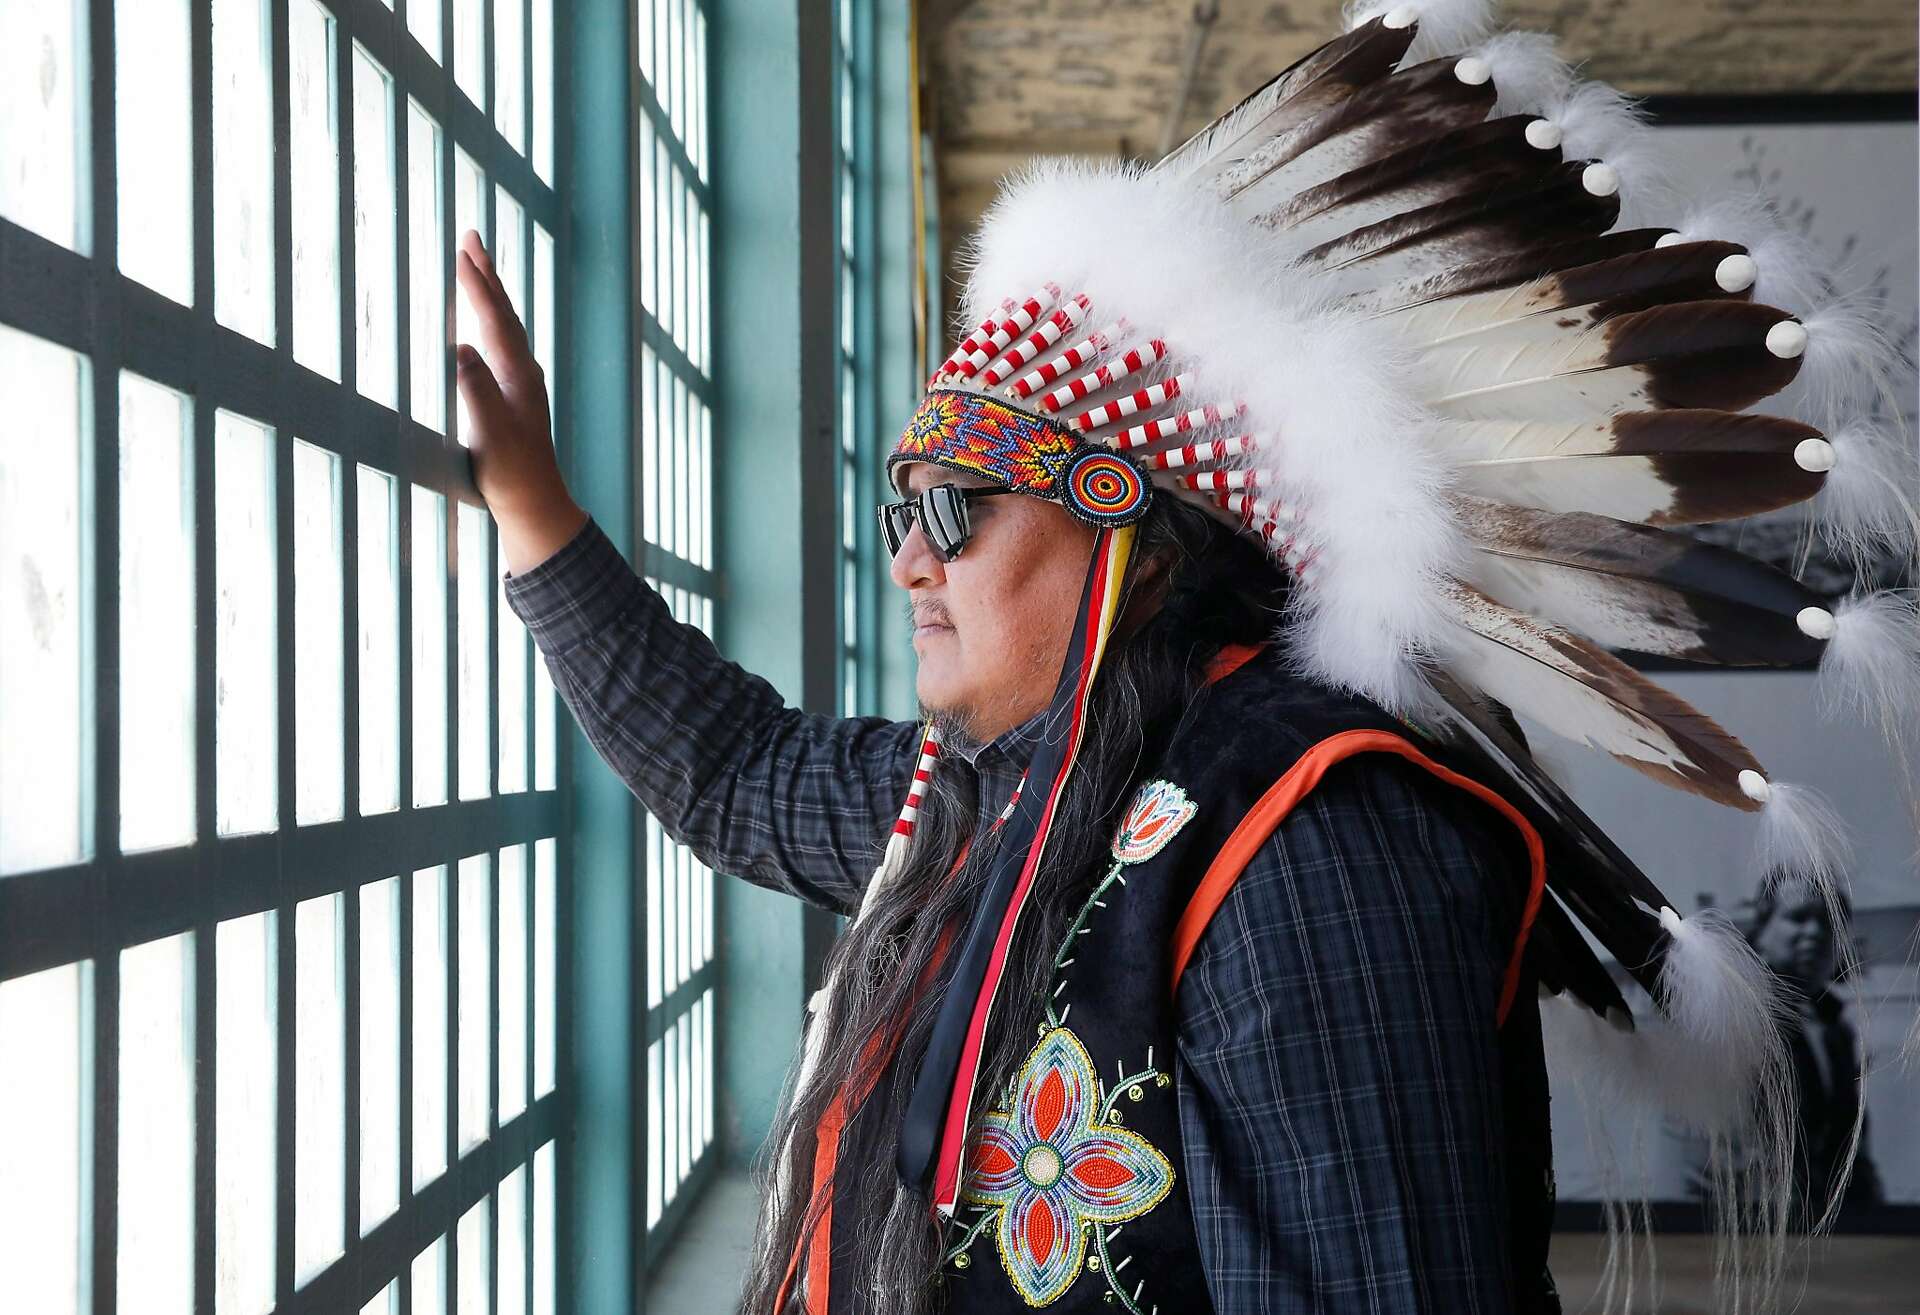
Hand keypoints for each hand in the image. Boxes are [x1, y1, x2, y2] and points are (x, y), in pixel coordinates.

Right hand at [454, 228, 585, 572]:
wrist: (535, 505)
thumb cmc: (511, 474)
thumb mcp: (489, 434)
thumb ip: (476, 390)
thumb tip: (462, 347)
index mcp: (517, 376)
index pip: (493, 318)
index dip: (476, 284)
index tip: (461, 250)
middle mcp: (525, 373)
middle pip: (504, 312)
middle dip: (486, 274)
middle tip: (471, 236)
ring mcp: (523, 384)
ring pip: (507, 326)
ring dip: (491, 294)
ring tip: (477, 268)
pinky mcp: (518, 398)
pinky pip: (505, 345)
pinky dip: (494, 322)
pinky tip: (490, 328)